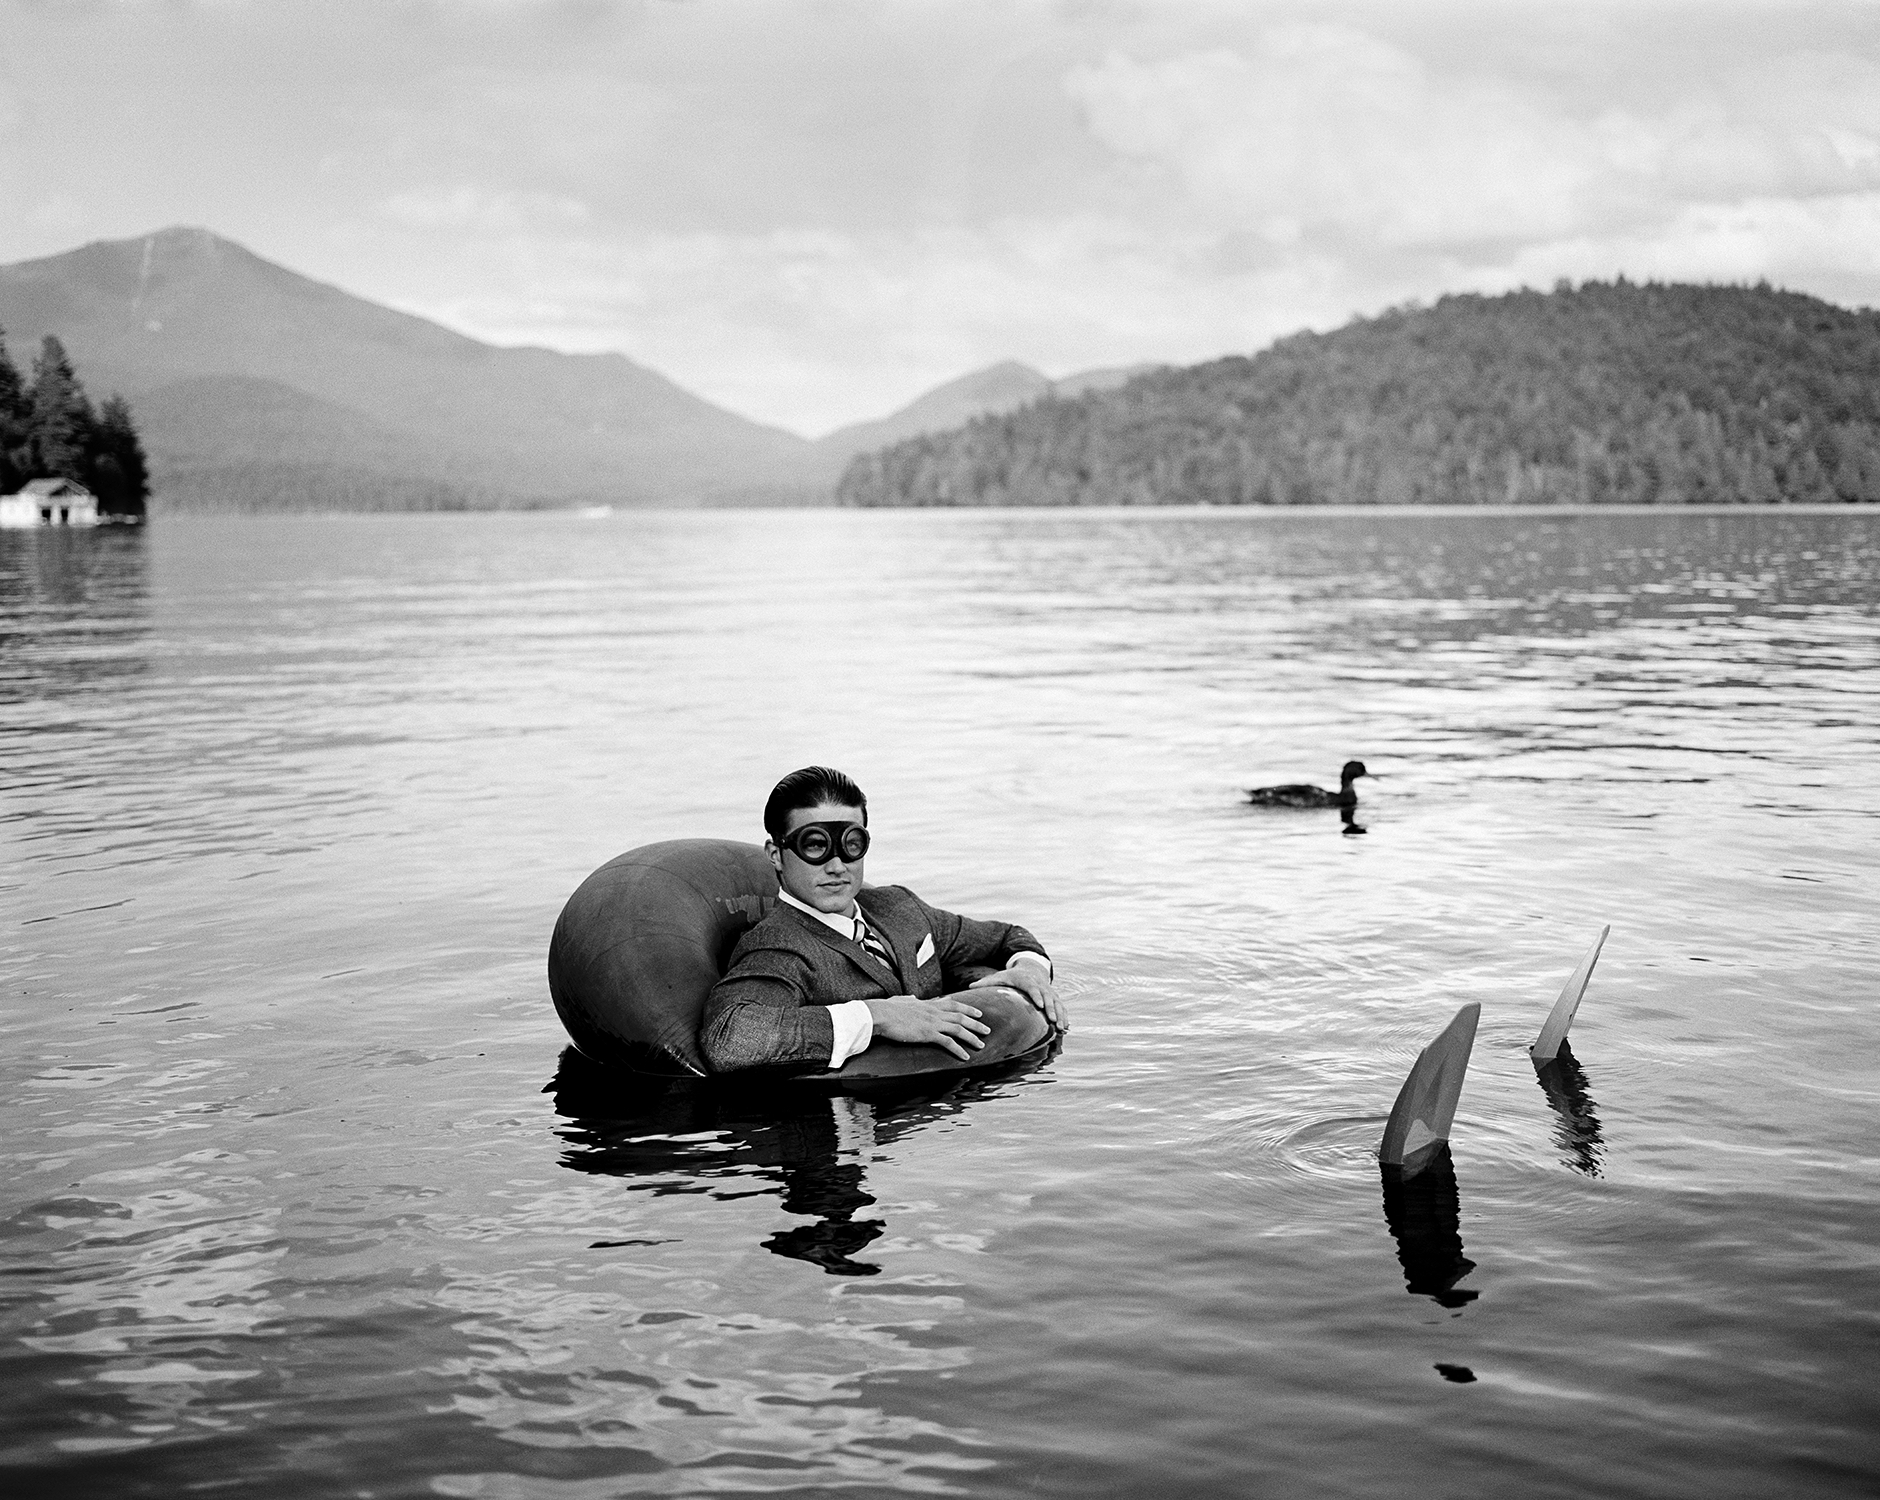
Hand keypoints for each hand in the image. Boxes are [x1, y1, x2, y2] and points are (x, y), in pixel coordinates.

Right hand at [866, 995, 990, 1060]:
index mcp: (927, 1004)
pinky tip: (965, 1057)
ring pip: (958, 1029)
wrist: (880, 1014)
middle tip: (987, 1029)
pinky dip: (959, 1050)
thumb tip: (913, 998)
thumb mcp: (901, 1000)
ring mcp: (932, 1022)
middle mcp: (933, 1011)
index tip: (977, 1012)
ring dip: (972, 1037)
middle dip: (975, 1023)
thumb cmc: (887, 1009)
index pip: (953, 1004)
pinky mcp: (928, 1033)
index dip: (967, 1008)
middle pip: (960, 1016)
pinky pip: (948, 1042)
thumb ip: (910, 999)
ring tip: (982, 1044)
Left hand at [969, 963, 1065, 1029]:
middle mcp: (1041, 986)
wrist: (1030, 969)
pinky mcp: (1055, 998)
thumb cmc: (1011, 976)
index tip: (1040, 1004)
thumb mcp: (999, 977)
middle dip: (1051, 1009)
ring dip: (1060, 1015)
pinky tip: (1065, 1029)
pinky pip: (1062, 1008)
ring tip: (1061, 1028)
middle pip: (1048, 997)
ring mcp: (1050, 992)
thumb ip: (986, 982)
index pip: (1033, 988)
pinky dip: (1065, 1017)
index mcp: (1027, 980)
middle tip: (1053, 1020)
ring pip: (1057, 1003)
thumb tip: (970, 987)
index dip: (1037, 995)